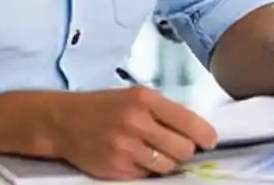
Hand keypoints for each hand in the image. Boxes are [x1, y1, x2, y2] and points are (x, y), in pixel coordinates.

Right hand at [34, 87, 216, 180]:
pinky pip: (147, 176)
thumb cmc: (103, 106)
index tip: (210, 140)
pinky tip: (137, 158)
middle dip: (186, 150)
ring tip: (156, 152)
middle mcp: (136, 123)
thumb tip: (196, 129)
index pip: (188, 121)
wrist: (63, 121)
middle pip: (183, 149)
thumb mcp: (134, 96)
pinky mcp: (116, 169)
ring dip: (168, 162)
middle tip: (180, 147)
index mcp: (145, 100)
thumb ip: (163, 110)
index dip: (205, 135)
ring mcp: (125, 149)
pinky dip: (148, 170)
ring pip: (168, 166)